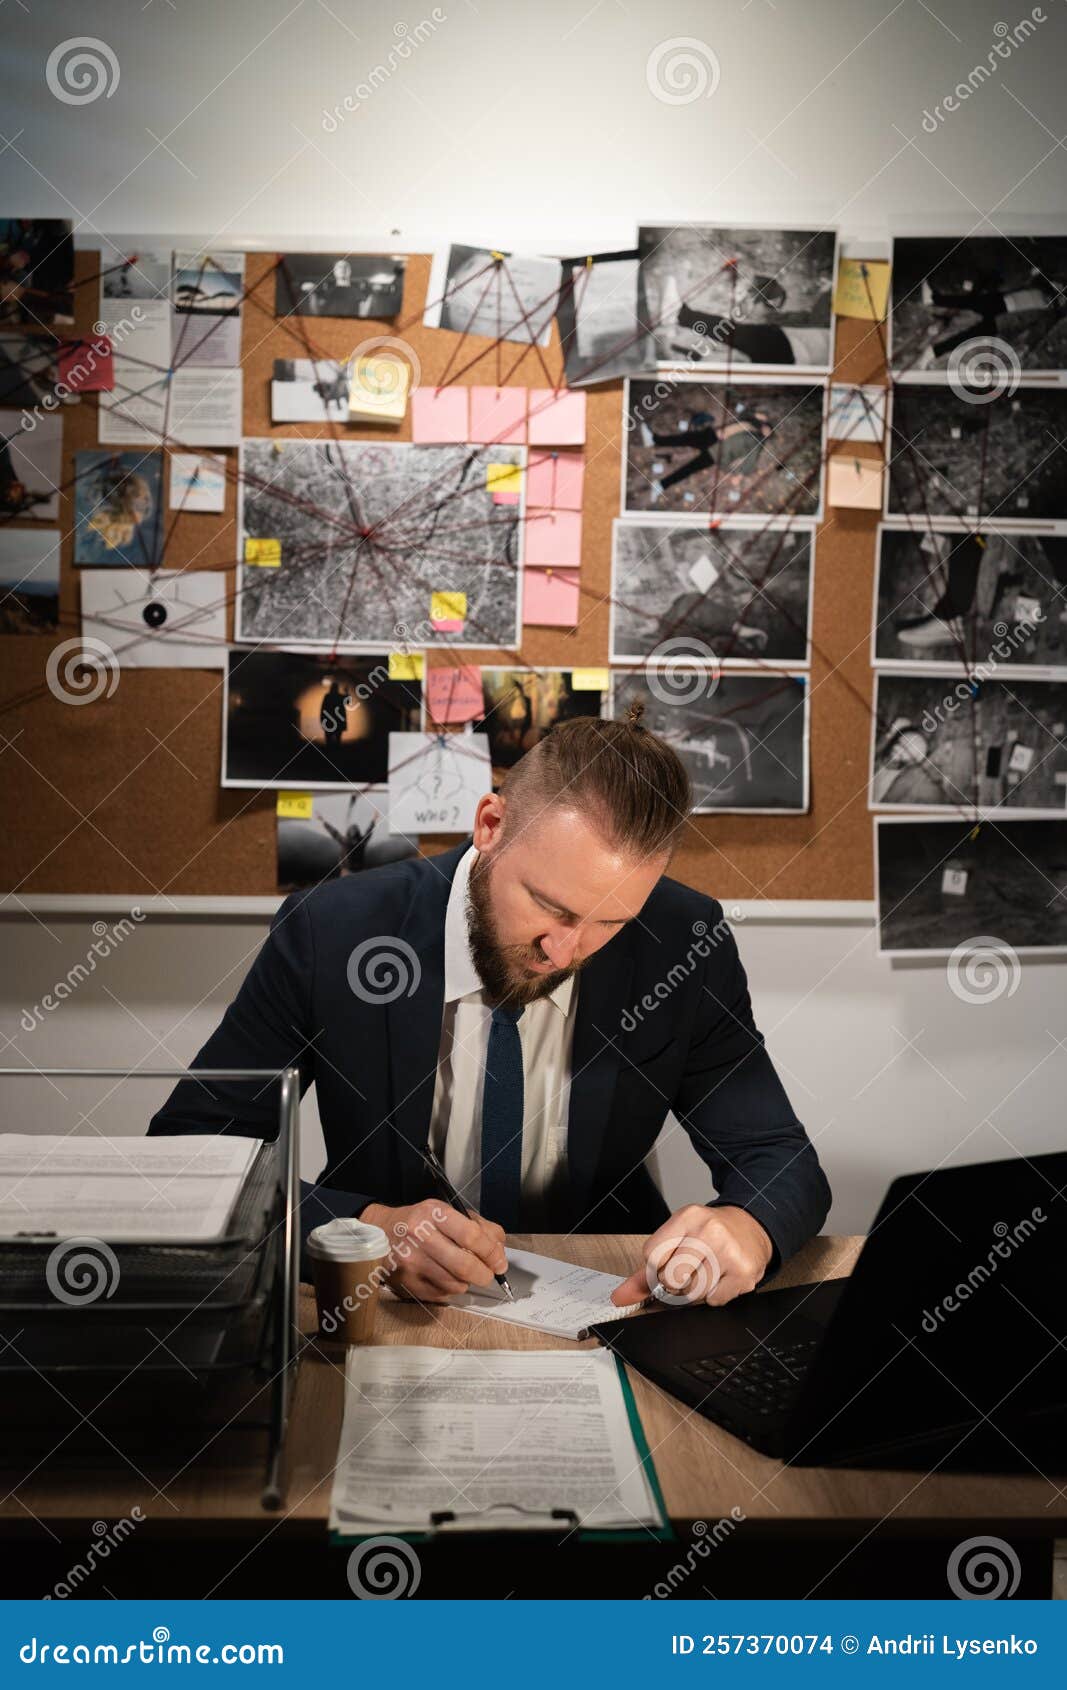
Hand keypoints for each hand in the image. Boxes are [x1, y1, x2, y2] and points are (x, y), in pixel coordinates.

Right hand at [360, 1199, 506, 1302]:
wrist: (381, 1231)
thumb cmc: (421, 1221)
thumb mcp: (447, 1211)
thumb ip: (479, 1227)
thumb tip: (499, 1253)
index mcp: (434, 1213)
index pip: (472, 1235)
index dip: (492, 1252)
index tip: (500, 1262)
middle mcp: (420, 1236)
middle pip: (466, 1265)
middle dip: (485, 1274)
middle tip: (489, 1274)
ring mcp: (411, 1262)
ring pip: (456, 1284)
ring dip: (467, 1282)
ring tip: (462, 1272)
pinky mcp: (407, 1282)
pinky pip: (442, 1294)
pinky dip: (451, 1289)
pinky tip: (444, 1276)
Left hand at [611, 1204, 772, 1309]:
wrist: (751, 1227)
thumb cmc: (709, 1233)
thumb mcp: (677, 1237)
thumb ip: (646, 1270)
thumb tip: (620, 1297)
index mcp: (688, 1217)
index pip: (652, 1255)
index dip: (658, 1266)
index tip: (670, 1260)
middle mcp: (709, 1231)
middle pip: (670, 1278)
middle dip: (675, 1281)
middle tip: (689, 1268)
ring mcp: (728, 1252)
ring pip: (692, 1293)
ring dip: (695, 1290)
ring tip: (707, 1271)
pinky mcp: (743, 1273)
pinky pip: (713, 1301)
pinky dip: (714, 1295)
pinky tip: (722, 1277)